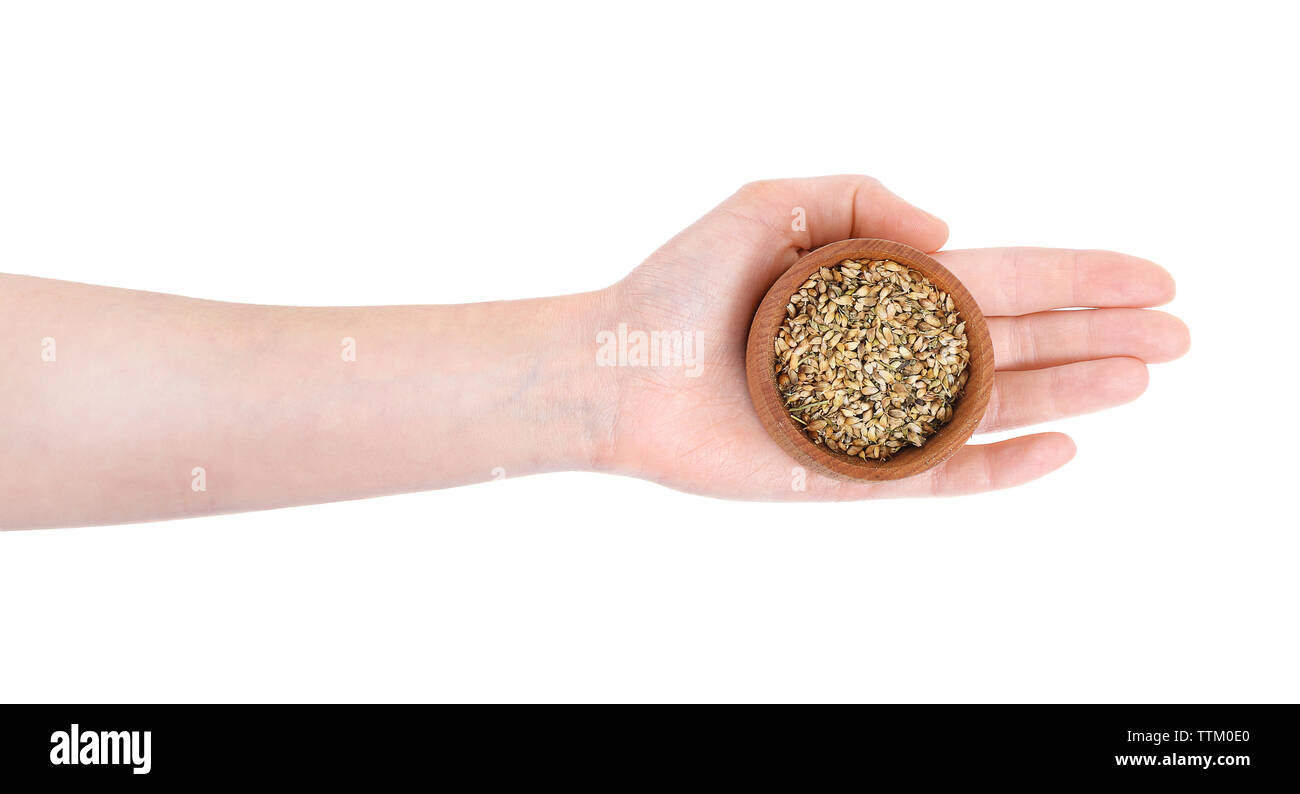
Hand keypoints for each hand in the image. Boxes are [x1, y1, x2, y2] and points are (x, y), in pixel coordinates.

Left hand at [594, 176, 1188, 497]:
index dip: (1078, 276)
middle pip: (1017, 341)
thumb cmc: (681, 286)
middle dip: (1099, 334)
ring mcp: (875, 414)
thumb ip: (861, 199)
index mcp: (881, 288)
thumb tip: (950, 231)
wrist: (615, 370)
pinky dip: (1000, 464)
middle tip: (1178, 334)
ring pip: (993, 404)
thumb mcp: (770, 203)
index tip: (1149, 278)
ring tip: (1141, 376)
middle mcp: (889, 352)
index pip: (1002, 279)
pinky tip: (1062, 448)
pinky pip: (939, 472)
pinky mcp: (848, 470)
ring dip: (1070, 391)